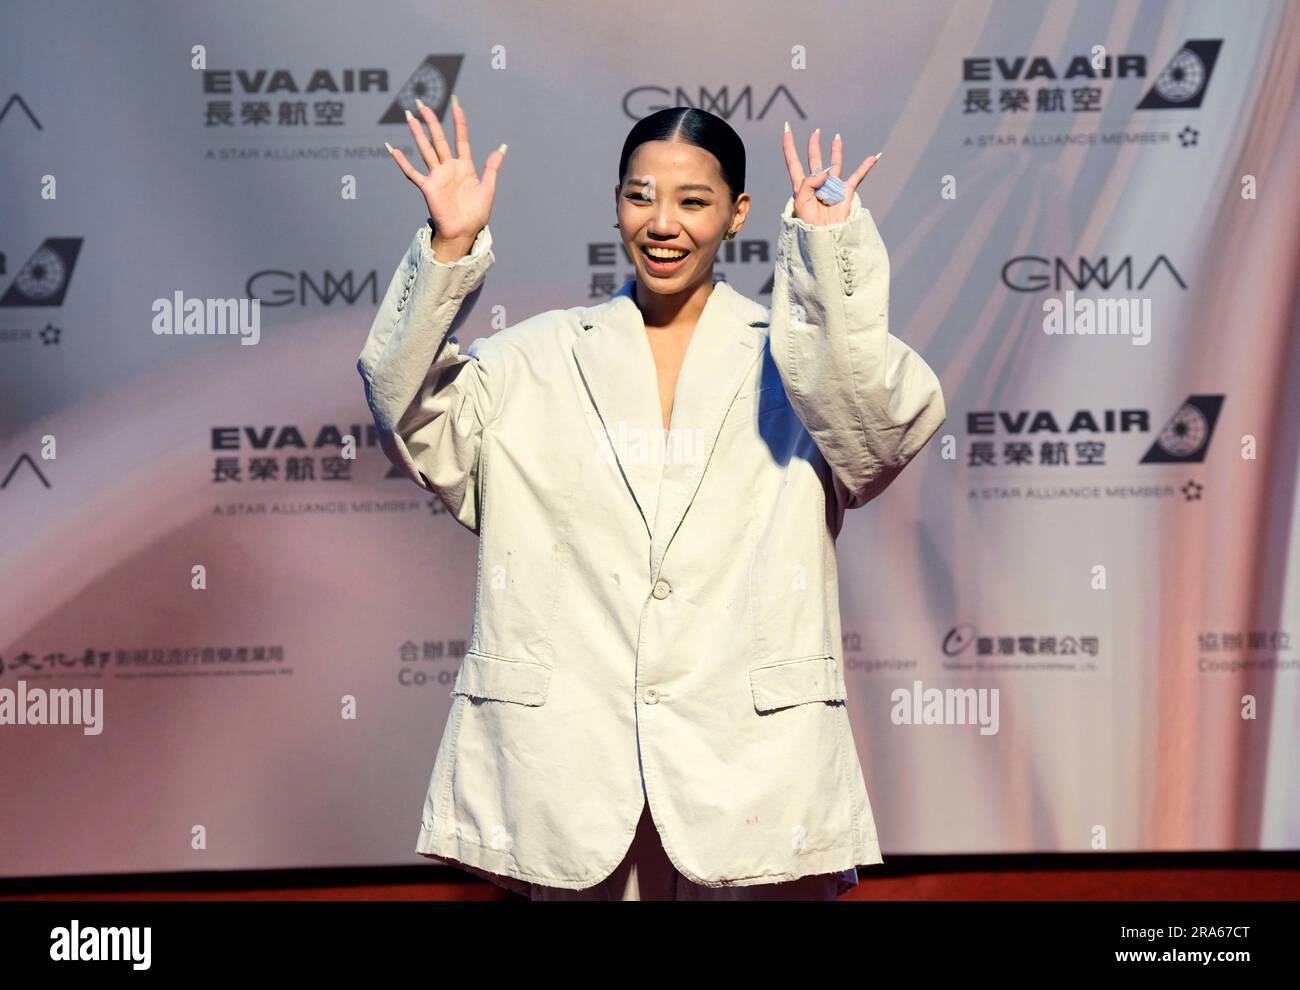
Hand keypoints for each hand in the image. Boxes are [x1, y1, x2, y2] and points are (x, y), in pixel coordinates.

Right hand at [385, 97, 505, 255]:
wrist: (464, 231)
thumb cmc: (477, 213)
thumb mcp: (488, 188)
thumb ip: (492, 167)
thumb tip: (501, 148)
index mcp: (465, 166)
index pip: (461, 139)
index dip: (459, 122)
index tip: (456, 104)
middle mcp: (449, 168)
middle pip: (438, 139)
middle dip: (431, 122)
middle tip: (422, 104)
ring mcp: (437, 176)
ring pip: (425, 150)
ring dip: (417, 134)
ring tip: (409, 117)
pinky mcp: (427, 187)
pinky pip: (412, 173)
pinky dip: (402, 162)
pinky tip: (393, 149)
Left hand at [782, 125, 879, 226]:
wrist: (824, 238)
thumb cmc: (808, 224)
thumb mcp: (801, 202)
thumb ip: (809, 183)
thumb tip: (825, 171)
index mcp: (801, 186)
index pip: (793, 161)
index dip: (789, 145)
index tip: (786, 129)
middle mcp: (816, 184)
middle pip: (814, 160)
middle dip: (813, 145)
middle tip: (815, 132)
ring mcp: (831, 188)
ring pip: (834, 164)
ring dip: (836, 151)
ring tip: (837, 137)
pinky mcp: (845, 193)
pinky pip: (857, 177)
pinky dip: (865, 167)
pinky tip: (874, 157)